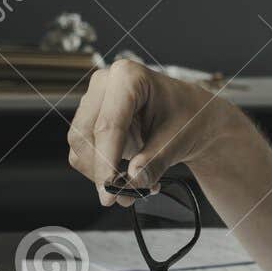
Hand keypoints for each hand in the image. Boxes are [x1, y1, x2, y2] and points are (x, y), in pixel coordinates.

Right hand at [66, 60, 243, 205]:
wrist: (191, 115)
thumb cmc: (188, 116)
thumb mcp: (178, 140)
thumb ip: (155, 161)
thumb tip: (134, 180)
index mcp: (128, 76)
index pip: (108, 125)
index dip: (106, 161)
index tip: (109, 192)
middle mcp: (105, 84)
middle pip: (85, 135)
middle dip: (102, 170)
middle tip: (126, 194)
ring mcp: (94, 101)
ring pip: (80, 147)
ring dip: (103, 172)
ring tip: (138, 182)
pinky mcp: (90, 120)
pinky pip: (83, 153)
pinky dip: (103, 170)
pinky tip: (129, 174)